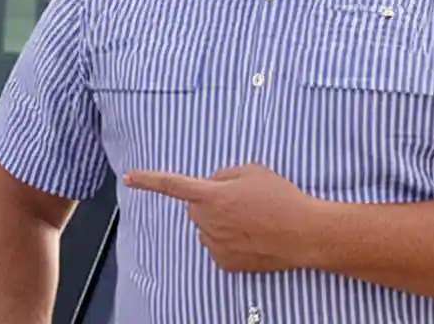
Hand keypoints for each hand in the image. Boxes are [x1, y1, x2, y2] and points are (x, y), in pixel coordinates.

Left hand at [123, 164, 320, 272]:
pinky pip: (218, 245)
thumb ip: (223, 174)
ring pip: (207, 227)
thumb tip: (211, 184)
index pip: (172, 184)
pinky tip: (252, 237)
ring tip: (252, 219)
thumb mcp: (252, 171)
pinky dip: (229, 240)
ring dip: (220, 221)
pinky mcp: (224, 262)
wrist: (304, 233)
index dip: (149, 180)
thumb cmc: (280, 198)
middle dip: (210, 201)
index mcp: (211, 195)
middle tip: (240, 200)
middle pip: (195, 206)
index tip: (129, 177)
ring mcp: (215, 244)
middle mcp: (208, 221)